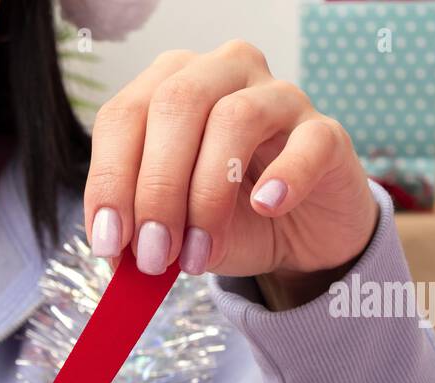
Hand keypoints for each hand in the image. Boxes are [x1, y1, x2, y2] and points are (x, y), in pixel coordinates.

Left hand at [85, 40, 378, 291]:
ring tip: (198, 256)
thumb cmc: (226, 216)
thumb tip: (117, 250)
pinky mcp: (326, 131)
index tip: (109, 242)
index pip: (123, 116)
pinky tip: (266, 208)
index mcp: (168, 88)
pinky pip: (308, 142)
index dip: (110, 179)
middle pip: (175, 105)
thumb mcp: (173, 228)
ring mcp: (278, 95)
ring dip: (207, 196)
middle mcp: (220, 75)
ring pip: (234, 118)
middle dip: (156, 189)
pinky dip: (285, 177)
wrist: (297, 231)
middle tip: (153, 255)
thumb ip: (143, 231)